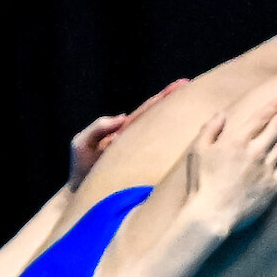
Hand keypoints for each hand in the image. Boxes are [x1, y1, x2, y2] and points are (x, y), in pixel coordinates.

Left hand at [66, 79, 187, 189]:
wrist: (82, 191)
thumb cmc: (82, 167)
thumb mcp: (82, 143)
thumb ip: (98, 127)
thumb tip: (123, 117)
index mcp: (124, 129)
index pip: (147, 110)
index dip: (162, 97)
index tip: (181, 85)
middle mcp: (136, 137)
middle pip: (158, 115)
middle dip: (173, 100)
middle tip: (190, 86)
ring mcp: (141, 150)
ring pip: (161, 130)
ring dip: (176, 118)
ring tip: (194, 105)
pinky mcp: (144, 165)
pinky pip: (161, 152)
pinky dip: (174, 143)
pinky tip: (188, 139)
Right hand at [178, 95, 276, 235]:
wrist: (214, 213)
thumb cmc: (203, 182)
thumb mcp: (198, 151)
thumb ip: (210, 129)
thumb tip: (220, 114)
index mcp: (237, 140)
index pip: (261, 117)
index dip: (275, 104)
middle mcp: (255, 150)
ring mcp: (267, 167)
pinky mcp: (273, 184)